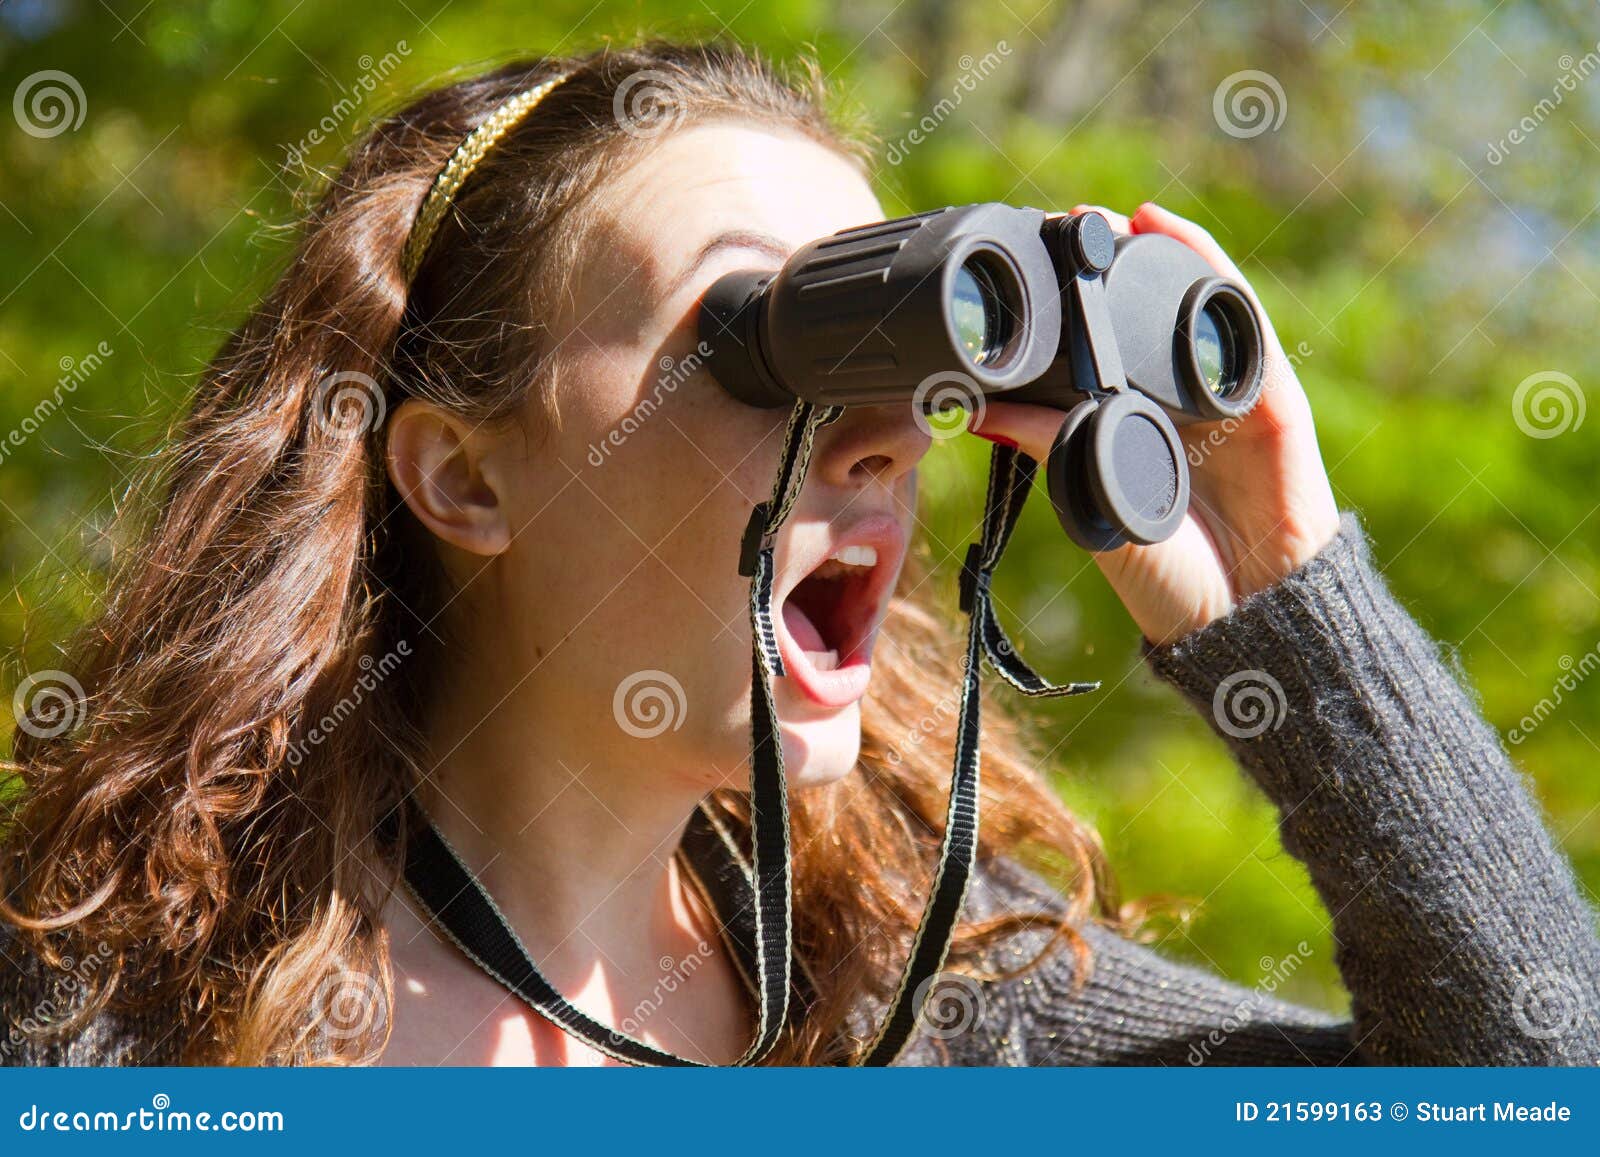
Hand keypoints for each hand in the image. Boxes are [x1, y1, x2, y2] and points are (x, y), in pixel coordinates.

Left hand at [970, 202, 1339, 646]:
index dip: (1068, 311)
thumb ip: (1051, 449)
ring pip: (1188, 307)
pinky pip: (1238, 320)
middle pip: (1142, 319)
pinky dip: (1206, 267)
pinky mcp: (1269, 396)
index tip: (1027, 271)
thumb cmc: (1172, 581)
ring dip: (1153, 253)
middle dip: (1106, 267)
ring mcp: (1225, 397)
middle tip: (1061, 223)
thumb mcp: (1096, 505)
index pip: (1099, 354)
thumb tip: (984, 411)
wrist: (1248, 621)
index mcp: (1131, 430)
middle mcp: (1176, 405)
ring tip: (1111, 217)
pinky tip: (1168, 230)